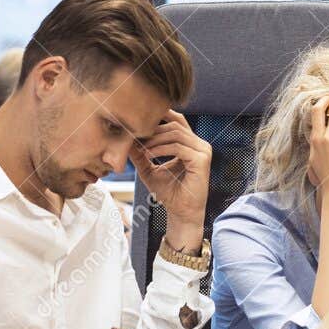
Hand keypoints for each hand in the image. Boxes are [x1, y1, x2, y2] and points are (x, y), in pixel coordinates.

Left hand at [130, 111, 210, 246]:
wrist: (181, 212)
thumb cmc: (169, 193)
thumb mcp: (149, 170)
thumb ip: (140, 155)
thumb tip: (125, 140)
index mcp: (191, 145)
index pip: (178, 121)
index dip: (161, 116)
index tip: (139, 121)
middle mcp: (200, 145)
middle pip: (175, 126)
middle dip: (153, 130)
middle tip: (136, 138)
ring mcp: (203, 152)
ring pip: (176, 134)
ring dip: (155, 140)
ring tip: (141, 149)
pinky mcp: (201, 161)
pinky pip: (179, 148)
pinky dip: (161, 149)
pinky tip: (148, 155)